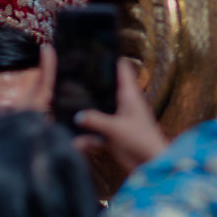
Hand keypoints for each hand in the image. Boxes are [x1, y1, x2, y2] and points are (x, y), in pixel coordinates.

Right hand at [73, 59, 167, 180]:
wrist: (151, 165)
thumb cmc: (141, 141)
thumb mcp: (116, 128)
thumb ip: (95, 120)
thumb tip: (77, 115)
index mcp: (129, 95)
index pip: (122, 69)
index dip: (111, 58)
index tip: (95, 50)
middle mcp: (124, 104)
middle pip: (106, 88)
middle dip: (90, 86)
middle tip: (71, 78)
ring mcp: (119, 120)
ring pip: (98, 111)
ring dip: (86, 114)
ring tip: (66, 109)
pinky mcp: (114, 136)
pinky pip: (97, 132)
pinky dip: (87, 137)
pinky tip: (76, 142)